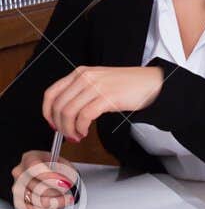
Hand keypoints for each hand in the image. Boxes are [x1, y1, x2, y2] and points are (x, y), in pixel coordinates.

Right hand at [10, 151, 79, 208]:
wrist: (45, 173)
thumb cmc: (53, 167)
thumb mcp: (64, 164)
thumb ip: (66, 171)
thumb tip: (65, 183)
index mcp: (30, 158)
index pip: (34, 167)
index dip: (51, 177)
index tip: (65, 183)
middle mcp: (20, 172)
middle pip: (36, 186)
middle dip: (57, 192)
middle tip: (67, 191)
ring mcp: (18, 187)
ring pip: (35, 200)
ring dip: (54, 202)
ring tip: (64, 199)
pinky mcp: (19, 201)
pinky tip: (54, 208)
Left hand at [41, 66, 163, 141]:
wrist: (153, 83)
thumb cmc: (131, 84)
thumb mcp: (100, 81)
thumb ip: (83, 91)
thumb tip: (68, 111)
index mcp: (81, 73)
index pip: (51, 93)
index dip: (47, 111)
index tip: (52, 123)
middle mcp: (85, 77)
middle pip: (58, 105)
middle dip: (58, 125)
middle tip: (65, 134)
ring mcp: (95, 87)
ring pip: (68, 112)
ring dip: (69, 129)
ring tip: (76, 135)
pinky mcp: (106, 97)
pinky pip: (84, 117)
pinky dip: (80, 128)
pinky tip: (85, 132)